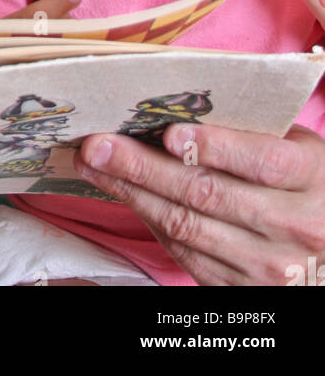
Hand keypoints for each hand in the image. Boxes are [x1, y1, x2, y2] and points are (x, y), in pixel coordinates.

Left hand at [74, 122, 324, 284]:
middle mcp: (292, 227)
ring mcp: (267, 266)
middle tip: (99, 144)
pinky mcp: (241, 289)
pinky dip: (149, 219)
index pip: (261, 162)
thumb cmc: (309, 183)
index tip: (170, 133)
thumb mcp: (299, 148)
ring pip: (187, 227)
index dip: (214, 148)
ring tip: (94, 165)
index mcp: (311, 178)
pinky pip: (186, 254)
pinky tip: (124, 194)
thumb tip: (180, 108)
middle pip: (208, 195)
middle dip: (144, 167)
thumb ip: (252, 131)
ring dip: (132, 193)